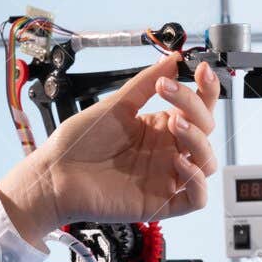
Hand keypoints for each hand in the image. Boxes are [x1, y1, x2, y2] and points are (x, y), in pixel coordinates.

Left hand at [0, 51, 220, 242]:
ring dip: (198, 140)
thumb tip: (174, 59)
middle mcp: (167, 151)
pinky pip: (196, 198)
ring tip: (173, 123)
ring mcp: (165, 177)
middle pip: (205, 131)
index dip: (206, 90)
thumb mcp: (116, 105)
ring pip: (207, 163)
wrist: (55, 173)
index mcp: (159, 127)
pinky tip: (177, 161)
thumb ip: (146, 83)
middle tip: (169, 93)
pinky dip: (196, 180)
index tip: (202, 71)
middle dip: (196, 108)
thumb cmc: (79, 143)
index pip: (197, 109)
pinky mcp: (160, 203)